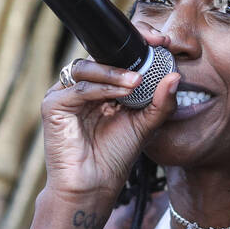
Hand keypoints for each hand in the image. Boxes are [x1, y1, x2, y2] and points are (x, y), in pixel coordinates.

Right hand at [41, 25, 179, 201]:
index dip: (136, 46)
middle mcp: (82, 88)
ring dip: (114, 72)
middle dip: (126, 51)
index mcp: (102, 89)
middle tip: (153, 47)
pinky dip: (102, 88)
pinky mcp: (53, 105)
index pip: (115, 58)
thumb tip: (175, 76)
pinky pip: (78, 88)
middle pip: (99, 56)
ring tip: (136, 81)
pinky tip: (122, 93)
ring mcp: (65, 95)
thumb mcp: (146, 125)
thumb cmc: (115, 158)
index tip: (161, 42)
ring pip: (87, 68)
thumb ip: (161, 102)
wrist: (93, 186)